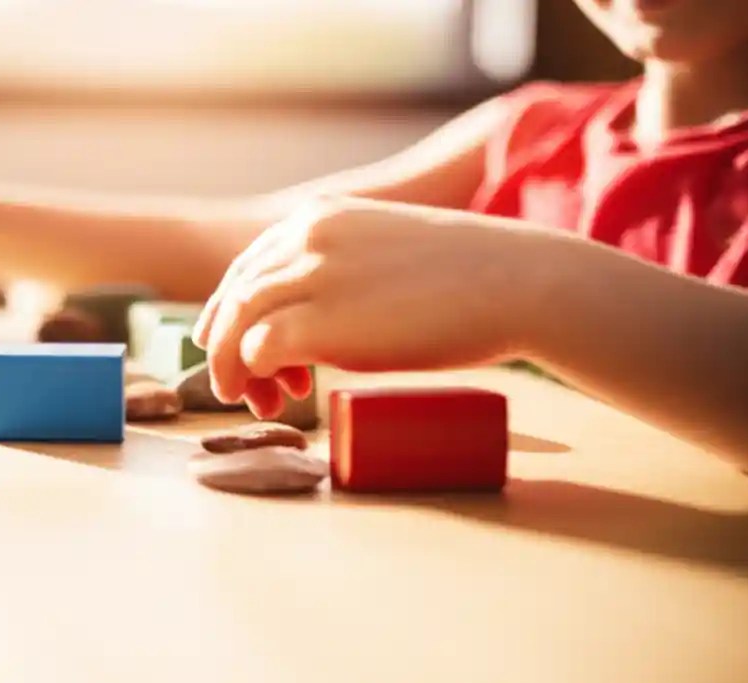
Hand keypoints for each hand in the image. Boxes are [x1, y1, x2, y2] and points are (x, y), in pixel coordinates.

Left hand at [193, 197, 539, 417]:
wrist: (518, 282)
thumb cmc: (471, 278)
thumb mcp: (390, 252)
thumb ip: (350, 269)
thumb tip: (331, 315)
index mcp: (321, 216)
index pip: (251, 264)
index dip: (239, 311)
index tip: (247, 346)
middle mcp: (306, 236)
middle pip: (235, 293)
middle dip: (228, 341)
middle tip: (242, 384)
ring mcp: (311, 275)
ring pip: (235, 322)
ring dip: (233, 365)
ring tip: (252, 400)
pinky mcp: (319, 320)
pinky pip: (256, 348)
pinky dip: (254, 374)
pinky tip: (281, 396)